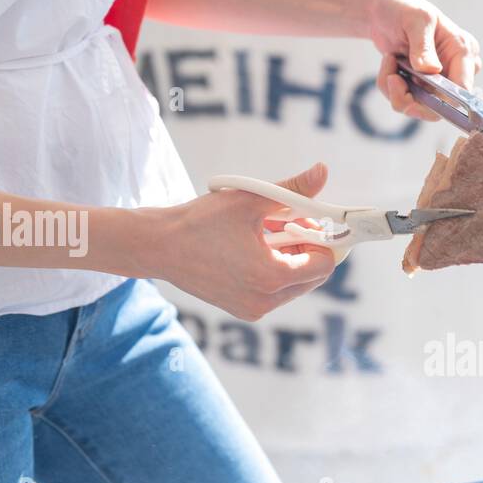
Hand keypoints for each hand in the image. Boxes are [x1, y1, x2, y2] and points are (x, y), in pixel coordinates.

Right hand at [153, 163, 335, 320]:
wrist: (159, 246)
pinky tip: (250, 250)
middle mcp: (265, 301)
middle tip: (283, 224)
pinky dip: (272, 272)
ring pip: (294, 286)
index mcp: (271, 277)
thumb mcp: (251, 200)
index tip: (303, 219)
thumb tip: (322, 172)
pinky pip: (274, 293)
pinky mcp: (243, 311)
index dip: (320, 239)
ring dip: (289, 259)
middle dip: (305, 249)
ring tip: (262, 235)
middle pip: (312, 277)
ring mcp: (253, 310)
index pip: (323, 265)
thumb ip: (292, 189)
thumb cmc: (201, 221)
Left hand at [367, 0, 481, 119]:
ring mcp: (439, 81)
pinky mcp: (422, 87)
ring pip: (422, 108)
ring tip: (389, 63)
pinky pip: (408, 102)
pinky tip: (389, 64)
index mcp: (463, 50)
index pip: (463, 88)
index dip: (443, 99)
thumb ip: (423, 46)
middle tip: (391, 79)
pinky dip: (391, 88)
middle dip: (412, 99)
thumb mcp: (415, 20)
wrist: (382, 11)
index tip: (415, 95)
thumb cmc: (403, 8)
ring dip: (397, 92)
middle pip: (442, 106)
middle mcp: (456, 69)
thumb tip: (432, 70)